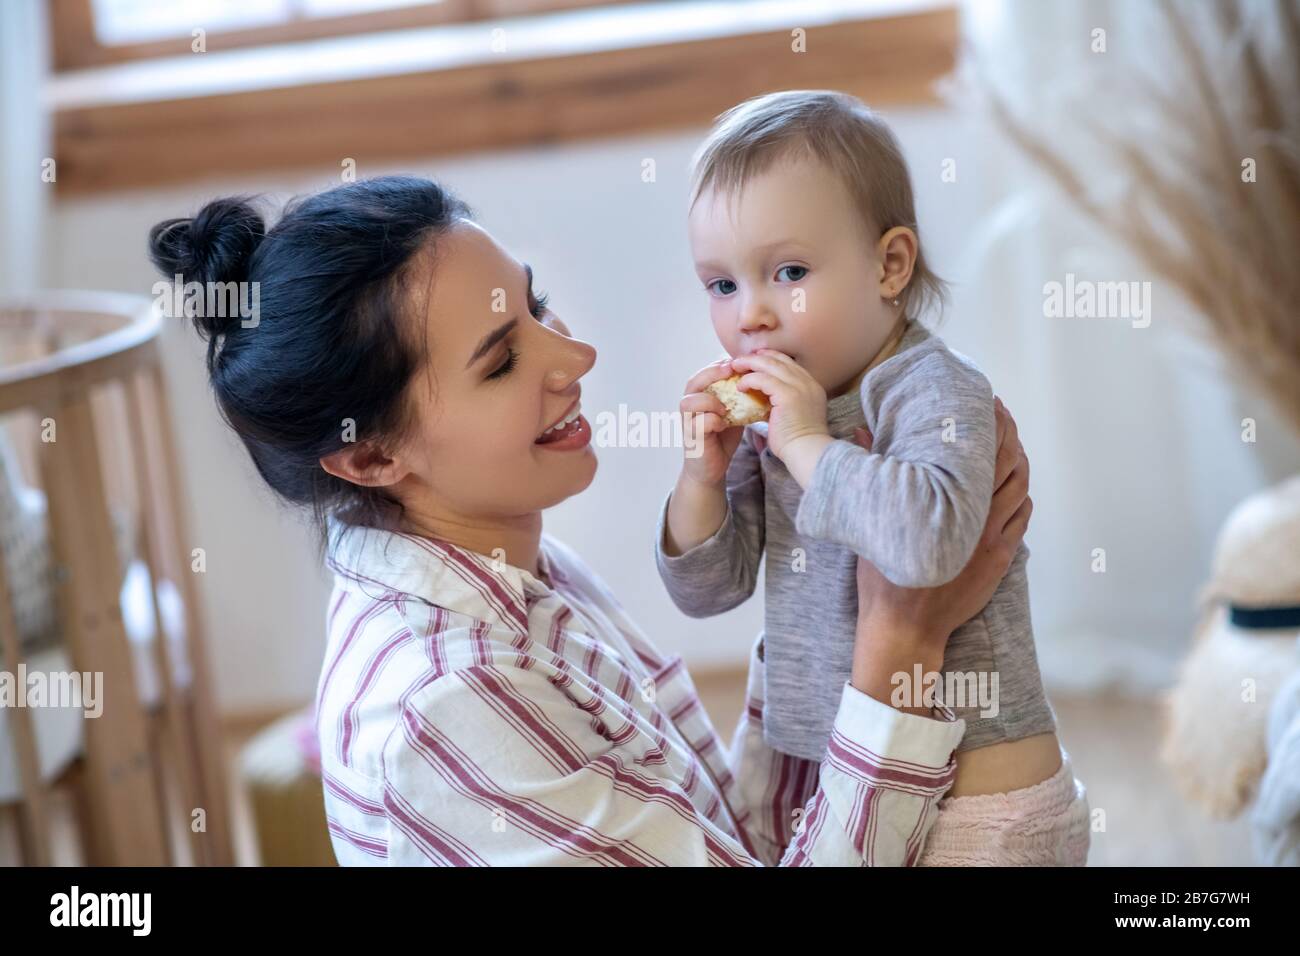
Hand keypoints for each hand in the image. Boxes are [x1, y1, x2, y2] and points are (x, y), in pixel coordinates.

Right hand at [678, 358, 744, 488]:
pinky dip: (712, 421)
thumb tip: (760, 376)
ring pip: (689, 402)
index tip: (740, 362)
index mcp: (699, 396)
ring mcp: (687, 422)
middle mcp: (689, 406)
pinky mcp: (690, 438)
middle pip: (693, 382)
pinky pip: (698, 423)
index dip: (720, 364)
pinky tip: (724, 424)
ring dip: (709, 400)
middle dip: (712, 373)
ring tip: (725, 406)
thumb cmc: (722, 437)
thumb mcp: (733, 411)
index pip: (705, 372)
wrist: (712, 468)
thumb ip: (739, 395)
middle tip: (731, 369)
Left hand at [729, 350, 828, 462]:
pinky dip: (749, 380)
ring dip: (750, 364)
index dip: (770, 359)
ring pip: (770, 365)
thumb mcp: (795, 415)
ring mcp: (799, 387)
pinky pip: (763, 379)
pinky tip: (740, 386)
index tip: (754, 360)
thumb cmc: (797, 442)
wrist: (807, 452)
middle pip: (779, 359)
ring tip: (735, 367)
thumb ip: (784, 402)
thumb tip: (766, 400)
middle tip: (740, 360)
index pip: (789, 363)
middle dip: (758, 357)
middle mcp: (808, 382)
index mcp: (811, 386)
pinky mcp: (787, 394)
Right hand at [850, 397, 1030, 707]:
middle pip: (1009, 465)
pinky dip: (1023, 496)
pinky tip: (1015, 486)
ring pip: (1020, 489)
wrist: (905, 628)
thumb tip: (862, 432)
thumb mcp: (872, 522)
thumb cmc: (883, 578)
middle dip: (1009, 435)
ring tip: (1009, 444)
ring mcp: (993, 540)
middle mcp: (979, 520)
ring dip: (1019, 463)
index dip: (992, 425)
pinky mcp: (1000, 559)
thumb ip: (872, 474)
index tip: (987, 403)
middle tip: (999, 414)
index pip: (983, 453)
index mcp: (949, 507)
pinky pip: (1022, 518)